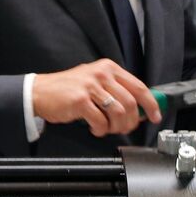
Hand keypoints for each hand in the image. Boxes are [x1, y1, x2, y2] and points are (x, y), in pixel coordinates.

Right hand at [32, 59, 162, 136]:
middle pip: (131, 103)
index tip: (155, 116)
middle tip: (125, 129)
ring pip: (119, 113)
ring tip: (107, 128)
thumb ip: (115, 90)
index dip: (151, 104)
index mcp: (109, 68)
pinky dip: (101, 129)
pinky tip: (95, 128)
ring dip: (116, 127)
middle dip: (131, 121)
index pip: (139, 86)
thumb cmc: (68, 89)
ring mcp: (91, 86)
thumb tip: (139, 109)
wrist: (40, 92)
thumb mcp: (95, 81)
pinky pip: (101, 121)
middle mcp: (102, 74)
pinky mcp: (80, 100)